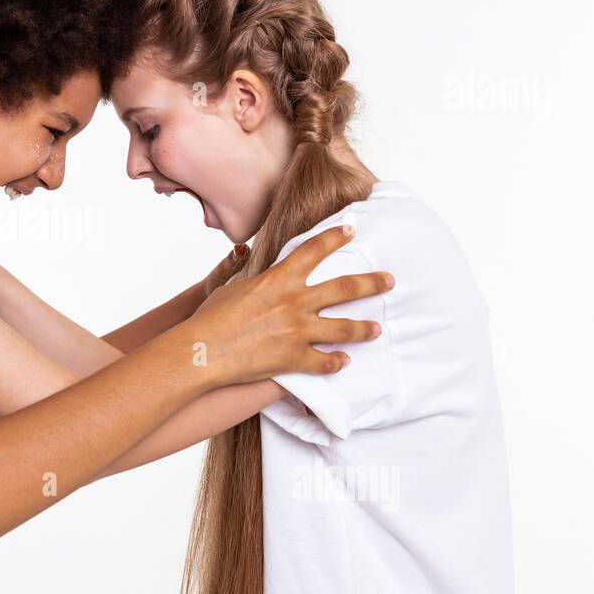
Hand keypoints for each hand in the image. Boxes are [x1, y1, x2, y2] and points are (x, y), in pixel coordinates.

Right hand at [181, 224, 393, 383]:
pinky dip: (336, 363)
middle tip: (389, 280)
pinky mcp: (293, 358)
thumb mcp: (232, 287)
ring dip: (363, 328)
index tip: (352, 231)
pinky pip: (323, 362)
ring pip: (343, 328)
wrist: (203, 349)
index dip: (335, 238)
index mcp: (279, 279)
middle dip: (371, 283)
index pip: (314, 251)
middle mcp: (294, 303)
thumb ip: (251, 278)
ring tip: (377, 328)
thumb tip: (251, 267)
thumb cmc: (211, 318)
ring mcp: (297, 332)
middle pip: (343, 289)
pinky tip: (344, 362)